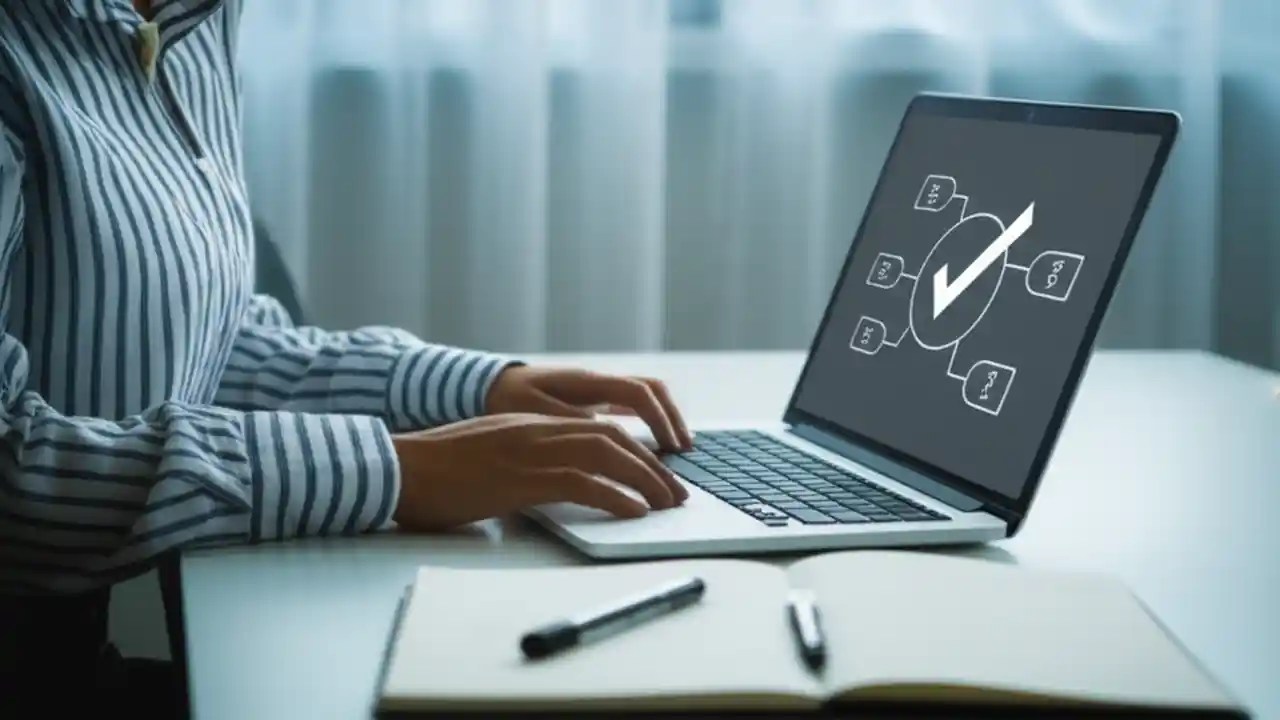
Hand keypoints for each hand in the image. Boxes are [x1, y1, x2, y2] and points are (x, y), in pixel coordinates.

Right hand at [390, 413, 688, 530]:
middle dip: (650, 464)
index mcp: (529, 424)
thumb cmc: (432, 472)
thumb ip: (520, 462)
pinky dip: (615, 496)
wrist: (397, 468)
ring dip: (644, 479)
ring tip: (666, 504)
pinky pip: (581, 483)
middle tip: (674, 492)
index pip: (596, 428)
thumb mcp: (485, 457)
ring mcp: (529, 451)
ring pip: (606, 455)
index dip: (632, 449)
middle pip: (612, 438)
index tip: (653, 472)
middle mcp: (536, 430)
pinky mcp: (520, 478)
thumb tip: (545, 486)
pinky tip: (634, 512)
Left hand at [485, 366, 693, 451]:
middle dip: (671, 419)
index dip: (659, 418)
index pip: (637, 392)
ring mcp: (595, 389)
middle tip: (684, 452)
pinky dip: (646, 423)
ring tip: (675, 450)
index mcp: (585, 383)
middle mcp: (596, 381)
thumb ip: (567, 421)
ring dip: (662, 420)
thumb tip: (603, 432)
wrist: (485, 385)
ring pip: (643, 396)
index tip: (672, 447)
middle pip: (650, 390)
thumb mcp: (530, 413)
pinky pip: (629, 406)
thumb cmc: (506, 400)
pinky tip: (650, 446)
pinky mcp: (590, 400)